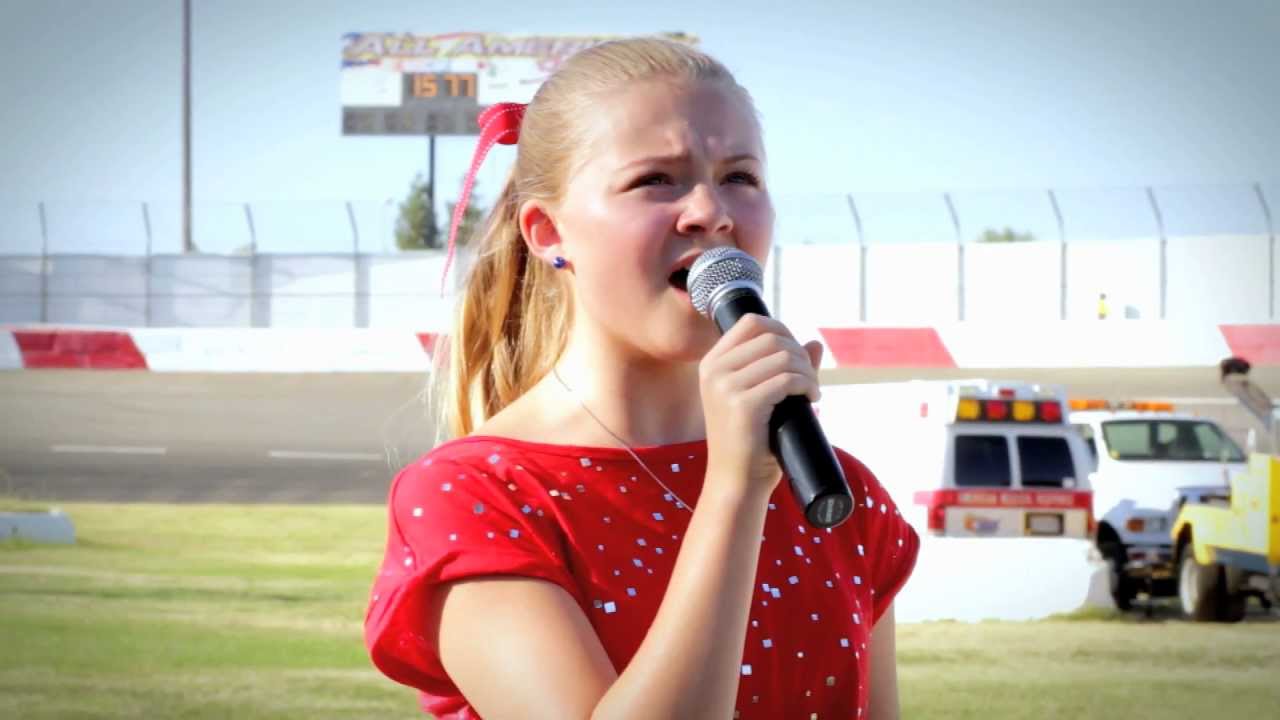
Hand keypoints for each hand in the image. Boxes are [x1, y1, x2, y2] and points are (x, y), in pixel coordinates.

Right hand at [698, 314, 823, 495]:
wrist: (736, 482)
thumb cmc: (751, 442)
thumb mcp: (761, 397)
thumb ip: (784, 367)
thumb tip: (814, 343)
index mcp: (712, 363)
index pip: (752, 322)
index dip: (782, 331)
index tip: (796, 356)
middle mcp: (714, 370)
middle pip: (772, 336)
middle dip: (799, 355)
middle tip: (809, 381)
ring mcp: (725, 386)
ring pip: (783, 356)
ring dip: (807, 372)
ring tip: (811, 392)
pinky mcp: (743, 405)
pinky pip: (788, 379)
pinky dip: (807, 385)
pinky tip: (811, 400)